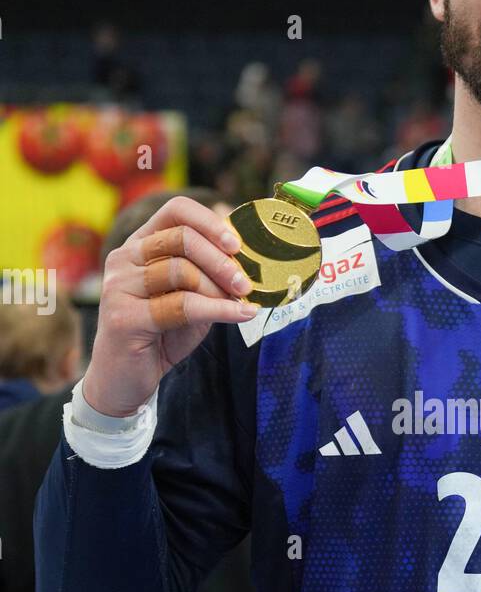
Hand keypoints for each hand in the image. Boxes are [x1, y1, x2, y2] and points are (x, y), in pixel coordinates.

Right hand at [82, 196, 256, 416]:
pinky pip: (181, 305)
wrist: (123, 381)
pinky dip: (218, 309)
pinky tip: (240, 315)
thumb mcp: (191, 298)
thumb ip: (209, 276)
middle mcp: (124, 259)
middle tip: (247, 283)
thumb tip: (250, 260)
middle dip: (221, 259)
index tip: (237, 244)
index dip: (210, 221)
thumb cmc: (161, 334)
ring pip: (182, 271)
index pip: (175, 210)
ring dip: (219, 289)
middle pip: (181, 237)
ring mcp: (119, 286)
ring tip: (241, 303)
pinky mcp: (123, 317)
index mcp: (140, 245)